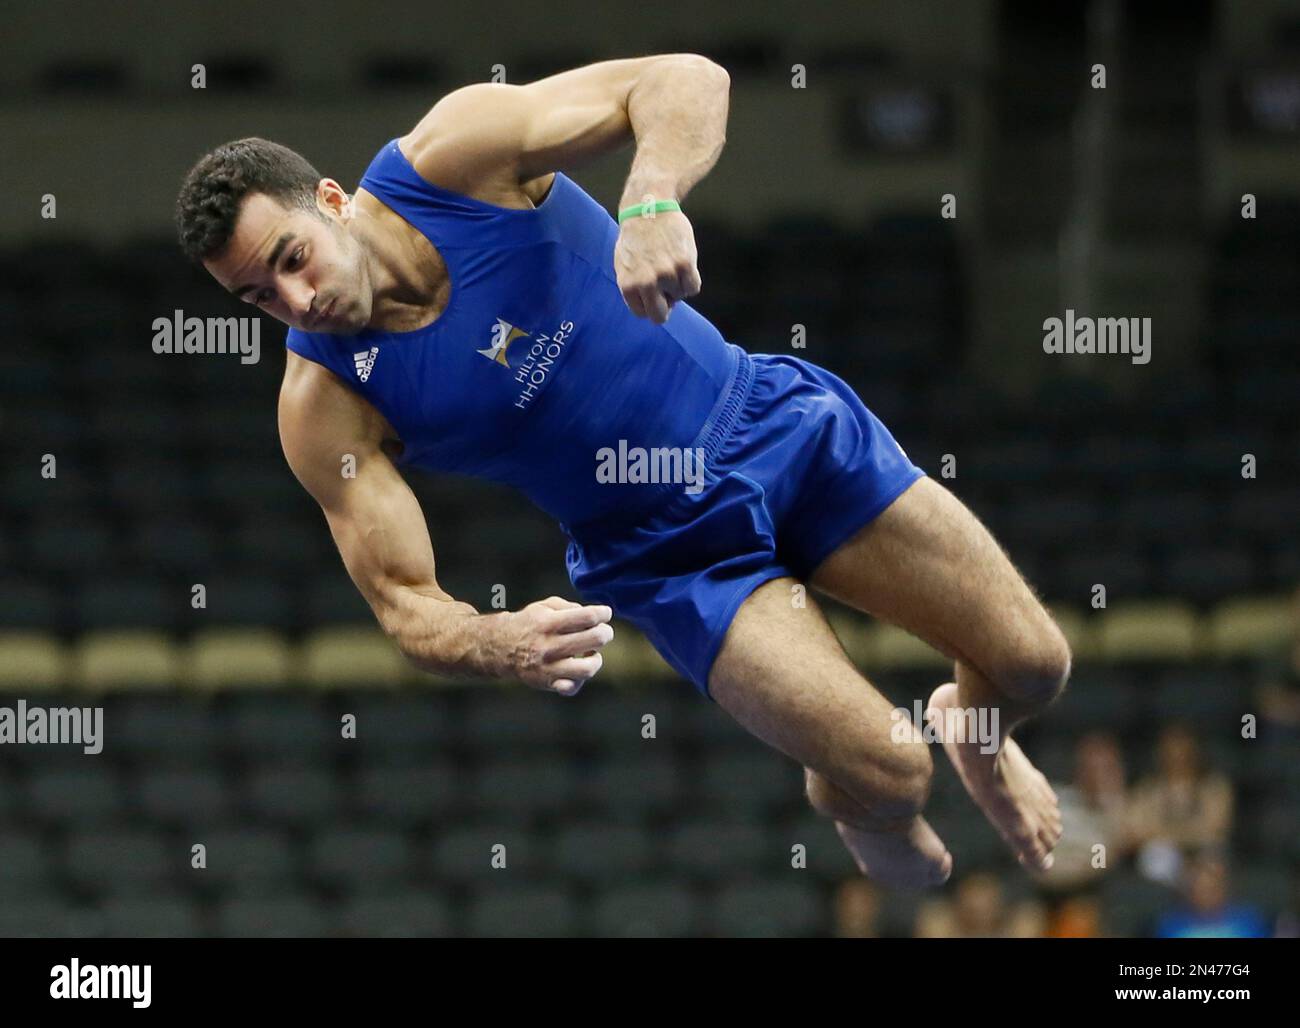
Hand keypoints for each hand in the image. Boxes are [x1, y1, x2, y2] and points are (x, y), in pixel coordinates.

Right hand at [501, 596, 613, 695]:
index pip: (588, 616)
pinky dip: (578, 680)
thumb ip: (571, 607)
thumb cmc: (531, 624)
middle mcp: (549, 645)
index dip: (604, 613)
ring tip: (590, 653)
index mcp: (549, 622)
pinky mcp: (548, 682)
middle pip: (595, 639)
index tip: (605, 614)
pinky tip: (576, 669)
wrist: (501, 647)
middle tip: (602, 632)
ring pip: (588, 668)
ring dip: (596, 659)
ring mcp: (549, 667)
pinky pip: (571, 688)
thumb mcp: (545, 606)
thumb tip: (595, 618)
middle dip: (605, 633)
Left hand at [614, 205, 701, 323]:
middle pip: (660, 316)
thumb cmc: (636, 239)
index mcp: (628, 285)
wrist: (648, 209)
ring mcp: (667, 274)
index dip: (649, 304)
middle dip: (664, 307)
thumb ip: (634, 289)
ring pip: (680, 297)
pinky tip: (683, 264)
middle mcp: (646, 282)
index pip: (642, 313)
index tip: (651, 294)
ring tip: (670, 263)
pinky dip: (691, 280)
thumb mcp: (624, 266)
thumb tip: (651, 310)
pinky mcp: (685, 264)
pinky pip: (693, 287)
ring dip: (678, 285)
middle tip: (666, 293)